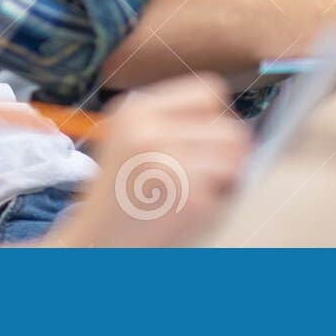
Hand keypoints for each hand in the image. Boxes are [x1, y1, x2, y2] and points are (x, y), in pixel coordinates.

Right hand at [46, 75, 249, 247]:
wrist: (98, 244)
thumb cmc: (121, 196)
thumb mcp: (131, 139)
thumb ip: (173, 122)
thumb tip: (235, 122)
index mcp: (135, 110)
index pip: (209, 92)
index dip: (215, 119)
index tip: (204, 141)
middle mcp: (150, 129)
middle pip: (231, 128)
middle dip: (225, 154)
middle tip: (203, 176)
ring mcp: (169, 161)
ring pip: (237, 157)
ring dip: (225, 178)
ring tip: (194, 192)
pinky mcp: (188, 195)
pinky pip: (228, 191)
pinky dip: (217, 206)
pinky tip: (186, 212)